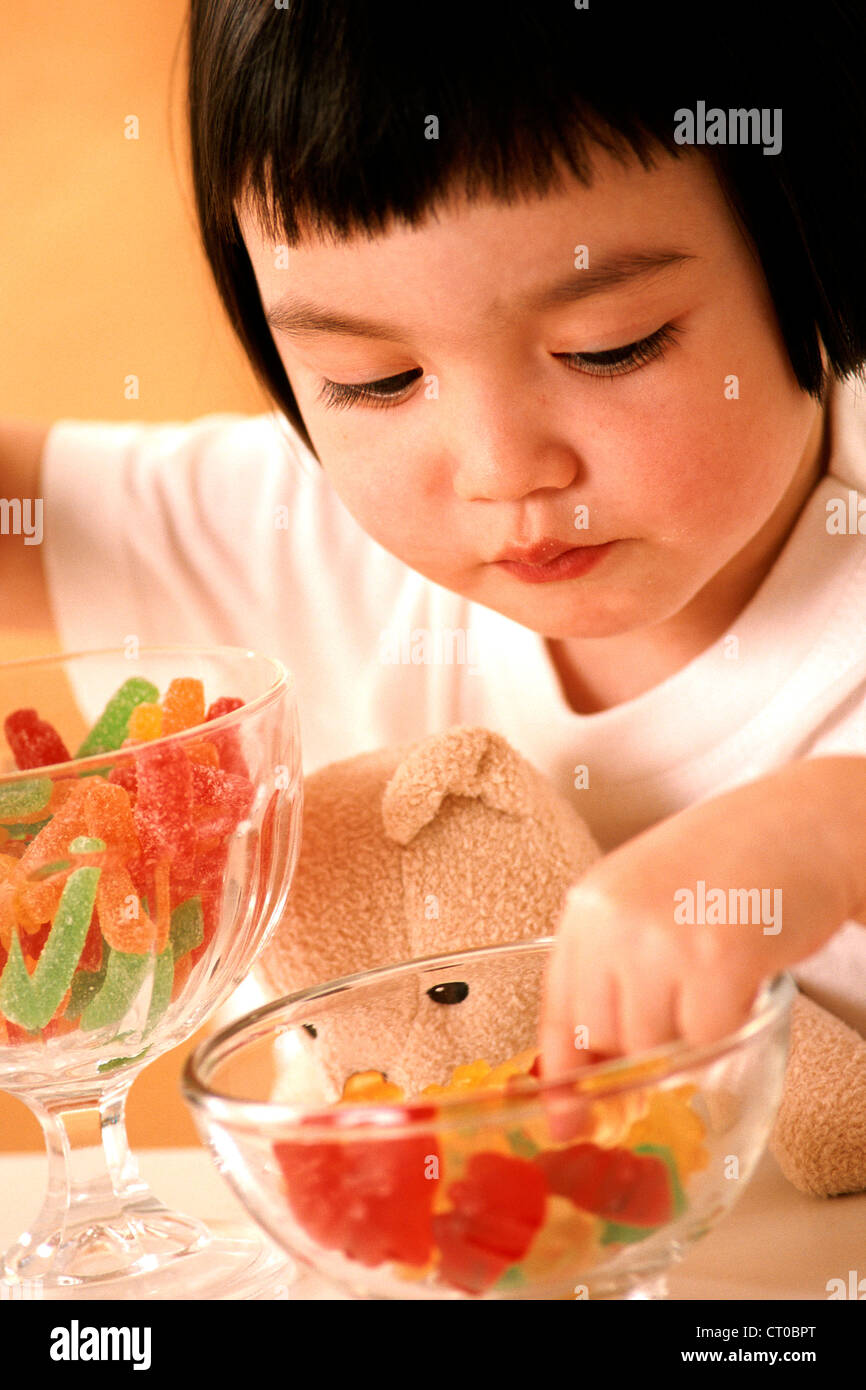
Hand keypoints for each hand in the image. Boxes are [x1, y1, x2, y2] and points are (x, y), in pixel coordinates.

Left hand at [539, 757, 865, 1080]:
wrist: (802, 823)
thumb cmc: (727, 867)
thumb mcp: (643, 903)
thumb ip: (611, 969)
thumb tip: (586, 1075)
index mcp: (588, 905)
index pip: (557, 1009)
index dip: (561, 1074)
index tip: (567, 1121)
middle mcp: (612, 919)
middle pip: (601, 1040)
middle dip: (639, 1054)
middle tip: (682, 1023)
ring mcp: (661, 938)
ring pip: (653, 1048)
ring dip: (689, 1038)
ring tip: (715, 982)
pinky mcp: (716, 958)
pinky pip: (707, 1041)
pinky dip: (728, 1028)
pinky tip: (741, 980)